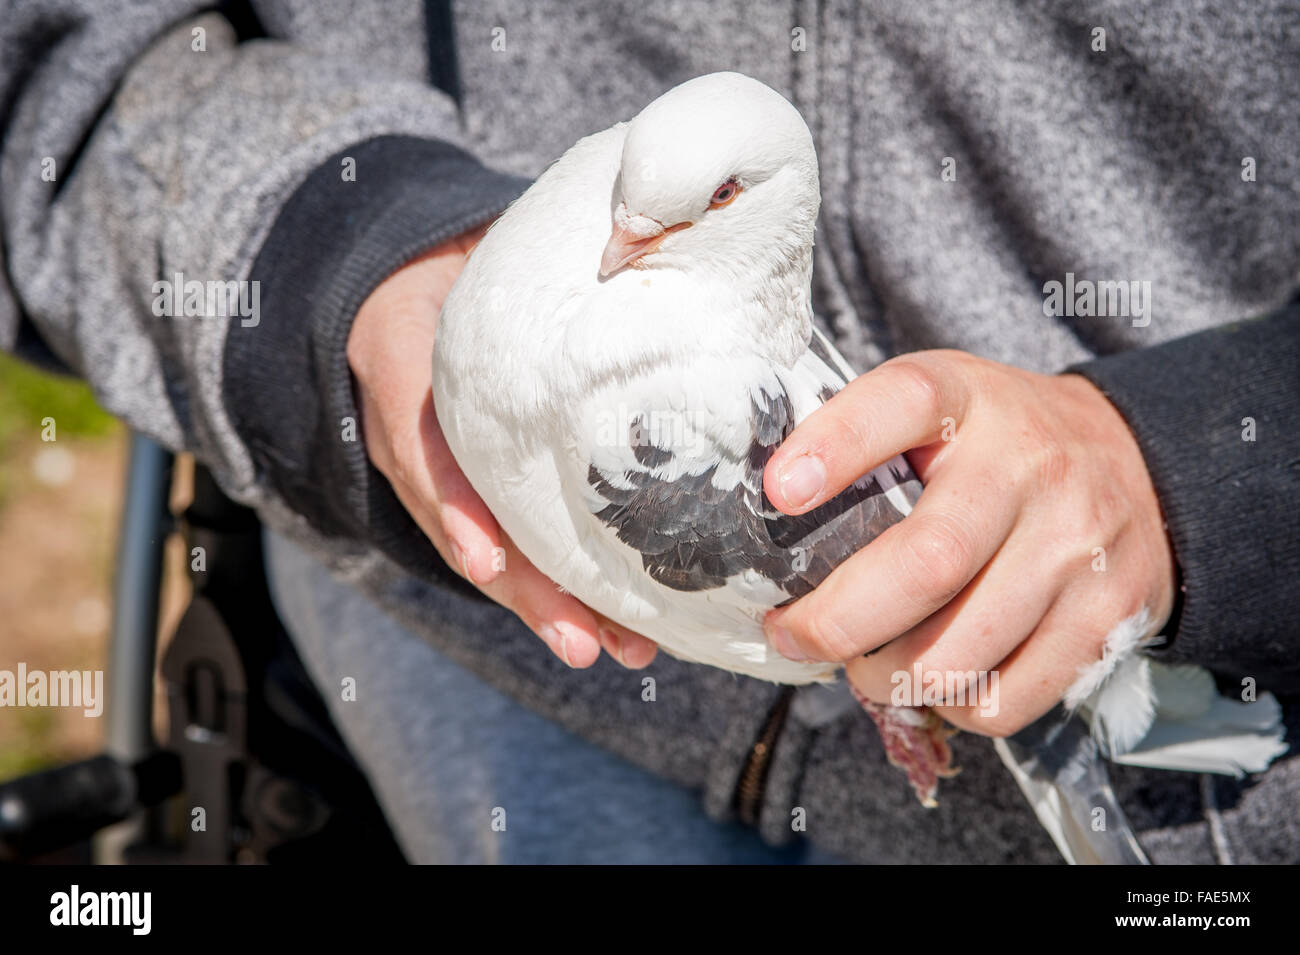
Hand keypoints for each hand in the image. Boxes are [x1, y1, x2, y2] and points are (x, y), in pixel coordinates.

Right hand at [346, 225, 656, 668]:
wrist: (421, 289)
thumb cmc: (462, 277)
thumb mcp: (473, 262)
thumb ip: (531, 272)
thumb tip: (634, 240)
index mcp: (412, 386)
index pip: (428, 455)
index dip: (459, 510)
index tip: (491, 559)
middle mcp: (428, 450)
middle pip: (472, 535)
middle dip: (531, 594)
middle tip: (587, 642)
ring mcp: (453, 482)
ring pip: (501, 559)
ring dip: (558, 609)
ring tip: (620, 651)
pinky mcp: (487, 495)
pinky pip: (519, 549)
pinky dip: (563, 589)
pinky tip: (620, 624)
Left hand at [761, 350, 1176, 735]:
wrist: (1136, 464)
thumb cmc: (993, 447)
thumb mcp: (933, 410)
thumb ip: (863, 447)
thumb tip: (770, 531)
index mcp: (965, 398)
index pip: (900, 403)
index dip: (835, 446)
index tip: (779, 491)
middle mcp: (1028, 466)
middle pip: (925, 566)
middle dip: (836, 624)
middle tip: (794, 635)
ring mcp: (1076, 545)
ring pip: (957, 655)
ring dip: (886, 680)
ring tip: (867, 664)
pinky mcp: (1107, 616)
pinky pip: (1006, 700)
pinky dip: (952, 706)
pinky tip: (938, 676)